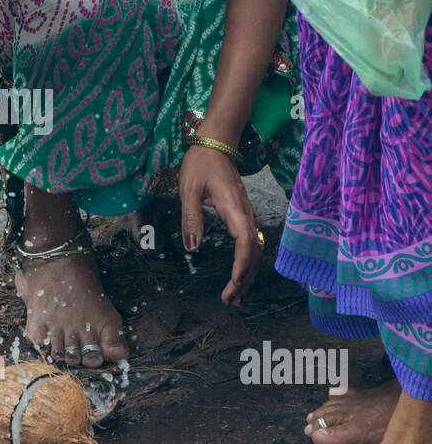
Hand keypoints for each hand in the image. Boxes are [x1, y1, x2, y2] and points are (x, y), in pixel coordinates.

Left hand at [179, 145, 262, 306]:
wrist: (216, 143)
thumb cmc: (201, 163)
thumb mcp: (188, 189)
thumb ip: (191, 218)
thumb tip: (192, 246)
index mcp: (233, 208)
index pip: (244, 242)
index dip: (241, 266)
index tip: (232, 284)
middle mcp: (245, 213)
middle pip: (253, 252)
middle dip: (244, 278)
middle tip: (230, 300)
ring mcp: (246, 214)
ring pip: (254, 249)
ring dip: (247, 274)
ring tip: (236, 296)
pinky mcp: (243, 215)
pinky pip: (250, 242)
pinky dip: (247, 262)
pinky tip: (238, 275)